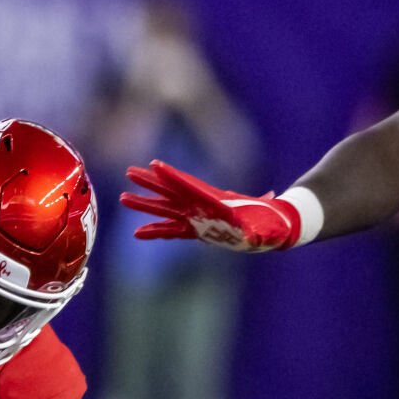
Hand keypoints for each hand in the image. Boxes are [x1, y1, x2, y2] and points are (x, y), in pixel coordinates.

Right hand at [121, 160, 299, 251]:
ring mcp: (197, 217)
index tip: (155, 165)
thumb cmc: (273, 223)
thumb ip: (264, 216)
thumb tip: (270, 202)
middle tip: (128, 173)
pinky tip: (137, 233)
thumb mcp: (269, 220)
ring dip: (144, 204)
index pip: (190, 186)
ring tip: (122, 197)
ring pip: (165, 209)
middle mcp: (203, 206)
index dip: (173, 176)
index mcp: (217, 201)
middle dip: (150, 183)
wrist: (275, 228)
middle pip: (171, 192)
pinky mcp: (196, 230)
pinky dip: (154, 231)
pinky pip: (170, 231)